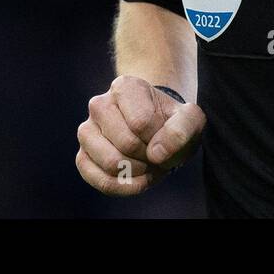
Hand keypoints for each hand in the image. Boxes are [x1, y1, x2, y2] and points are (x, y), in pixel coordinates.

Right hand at [76, 75, 206, 195]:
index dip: (160, 138)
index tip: (165, 135)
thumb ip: (183, 128)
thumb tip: (156, 153)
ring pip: (110, 163)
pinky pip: (98, 180)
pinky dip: (123, 187)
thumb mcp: (190, 119)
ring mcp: (87, 131)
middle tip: (158, 153)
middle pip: (126, 144)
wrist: (157, 132)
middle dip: (149, 157)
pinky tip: (137, 180)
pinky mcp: (82, 156)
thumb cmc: (172, 123)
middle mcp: (99, 105)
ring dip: (138, 172)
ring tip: (147, 165)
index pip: (141, 122)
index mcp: (124, 86)